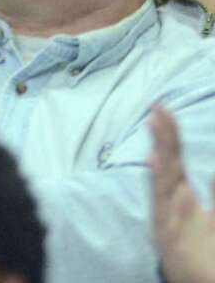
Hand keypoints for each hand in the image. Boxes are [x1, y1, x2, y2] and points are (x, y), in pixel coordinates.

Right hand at [150, 105, 214, 282]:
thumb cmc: (208, 257)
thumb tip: (211, 169)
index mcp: (182, 200)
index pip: (173, 160)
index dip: (170, 134)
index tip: (163, 107)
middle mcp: (173, 207)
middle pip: (166, 166)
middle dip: (163, 136)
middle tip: (157, 107)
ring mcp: (169, 222)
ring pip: (163, 182)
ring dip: (159, 153)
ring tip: (155, 127)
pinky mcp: (169, 238)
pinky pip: (163, 209)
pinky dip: (157, 186)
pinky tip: (154, 165)